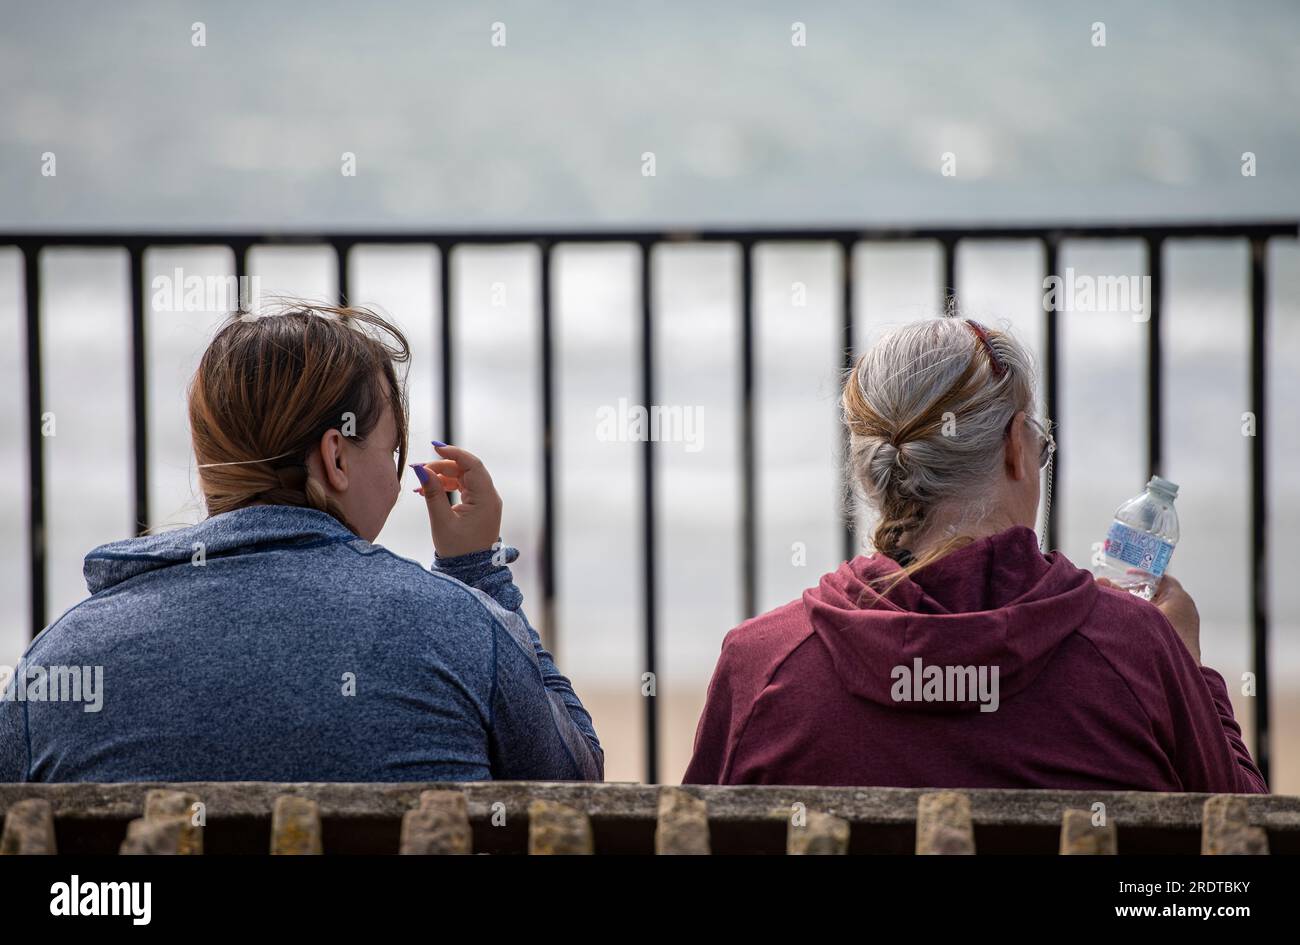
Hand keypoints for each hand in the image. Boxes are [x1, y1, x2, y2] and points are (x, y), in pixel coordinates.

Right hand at [410, 443, 502, 557]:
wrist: (470, 570)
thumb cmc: (458, 549)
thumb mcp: (442, 521)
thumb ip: (432, 493)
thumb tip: (421, 469)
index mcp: (486, 499)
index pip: (473, 465)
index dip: (454, 452)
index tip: (434, 446)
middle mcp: (489, 497)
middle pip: (467, 469)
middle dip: (443, 466)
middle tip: (420, 470)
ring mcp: (485, 501)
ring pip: (464, 477)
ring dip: (443, 476)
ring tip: (421, 484)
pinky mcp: (479, 506)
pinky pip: (463, 487)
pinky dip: (447, 486)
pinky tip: (427, 490)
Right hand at [1096, 570, 1200, 663]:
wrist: (1175, 674)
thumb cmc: (1157, 638)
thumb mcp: (1135, 612)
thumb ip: (1118, 595)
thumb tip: (1100, 581)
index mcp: (1179, 597)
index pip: (1161, 577)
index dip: (1142, 574)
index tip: (1125, 574)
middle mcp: (1186, 608)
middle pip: (1160, 592)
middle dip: (1139, 591)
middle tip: (1119, 591)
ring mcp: (1186, 624)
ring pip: (1161, 608)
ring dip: (1143, 606)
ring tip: (1123, 607)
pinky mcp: (1182, 638)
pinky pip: (1165, 621)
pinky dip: (1150, 619)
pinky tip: (1134, 625)